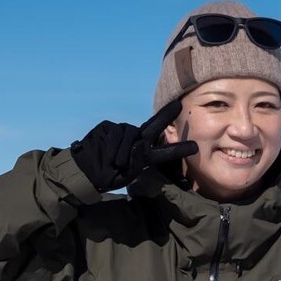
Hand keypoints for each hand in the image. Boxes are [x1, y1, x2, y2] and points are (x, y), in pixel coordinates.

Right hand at [70, 98, 198, 192]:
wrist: (86, 171)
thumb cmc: (109, 174)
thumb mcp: (128, 173)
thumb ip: (137, 160)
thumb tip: (140, 146)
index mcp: (145, 154)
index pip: (165, 151)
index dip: (178, 148)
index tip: (195, 147)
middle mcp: (137, 140)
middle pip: (154, 125)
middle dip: (166, 115)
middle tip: (178, 105)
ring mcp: (122, 131)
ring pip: (131, 133)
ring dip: (125, 149)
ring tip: (116, 162)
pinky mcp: (109, 127)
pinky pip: (116, 133)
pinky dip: (113, 144)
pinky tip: (108, 152)